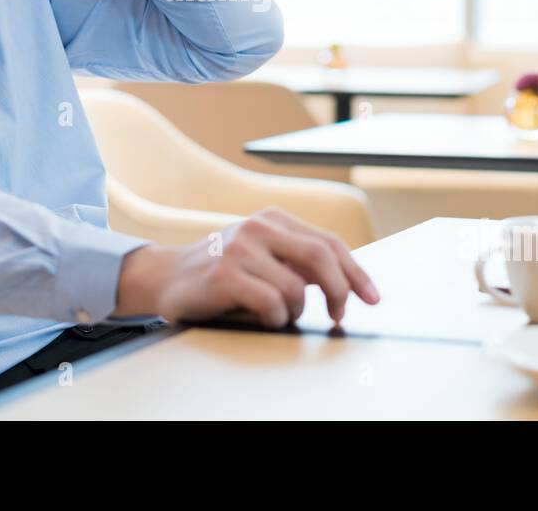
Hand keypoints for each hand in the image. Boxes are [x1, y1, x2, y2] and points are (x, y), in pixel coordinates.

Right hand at [113, 207, 380, 327]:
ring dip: (293, 312)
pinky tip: (259, 316)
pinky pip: (271, 303)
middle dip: (340, 291)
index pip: (329, 243)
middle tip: (339, 316)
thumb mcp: (263, 256)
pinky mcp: (224, 274)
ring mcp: (240, 247)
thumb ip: (299, 261)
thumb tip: (346, 281)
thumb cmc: (222, 271)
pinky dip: (273, 318)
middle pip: (322, 257)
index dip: (356, 272)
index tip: (372, 298)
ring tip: (275, 314)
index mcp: (274, 219)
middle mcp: (259, 226)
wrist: (166, 277)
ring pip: (296, 288)